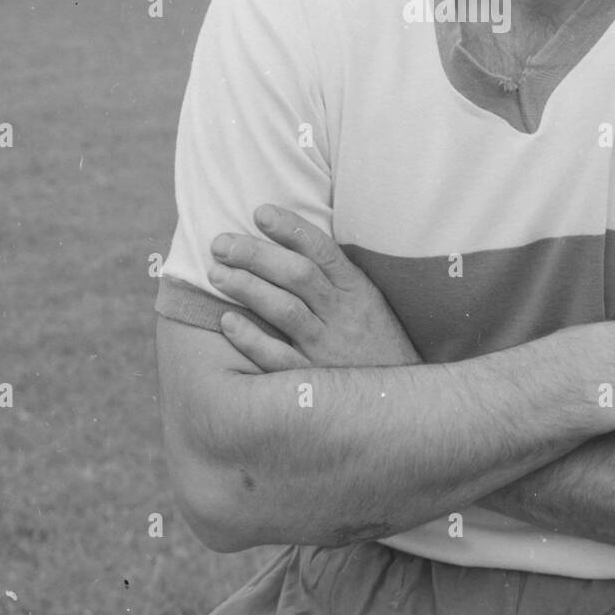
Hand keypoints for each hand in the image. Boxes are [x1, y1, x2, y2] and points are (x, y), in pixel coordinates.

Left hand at [209, 205, 421, 371]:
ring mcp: (327, 349)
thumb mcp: (367, 302)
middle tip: (221, 243)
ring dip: (247, 288)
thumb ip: (335, 275)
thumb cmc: (376, 343)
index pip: (323, 250)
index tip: (260, 211)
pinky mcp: (312, 381)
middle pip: (297, 275)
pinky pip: (278, 358)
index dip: (290, 228)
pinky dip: (251, 339)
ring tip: (216, 273)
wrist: (398, 402)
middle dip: (256, 254)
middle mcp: (343, 315)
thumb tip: (291, 239)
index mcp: (357, 291)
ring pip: (285, 310)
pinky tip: (226, 321)